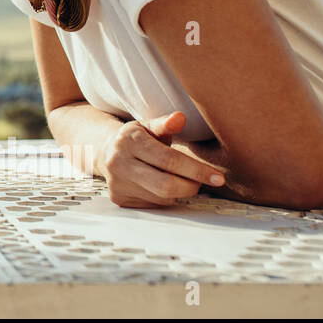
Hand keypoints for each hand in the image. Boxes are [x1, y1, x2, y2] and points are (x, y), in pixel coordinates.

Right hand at [97, 111, 225, 207]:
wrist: (105, 151)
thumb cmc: (135, 139)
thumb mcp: (149, 126)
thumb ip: (166, 124)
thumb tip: (180, 117)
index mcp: (129, 140)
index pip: (169, 160)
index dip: (197, 170)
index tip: (217, 178)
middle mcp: (118, 162)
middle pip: (165, 185)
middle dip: (190, 186)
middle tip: (200, 182)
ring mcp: (117, 183)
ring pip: (161, 198)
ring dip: (178, 192)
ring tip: (178, 180)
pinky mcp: (119, 198)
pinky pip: (152, 205)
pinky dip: (164, 198)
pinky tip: (160, 186)